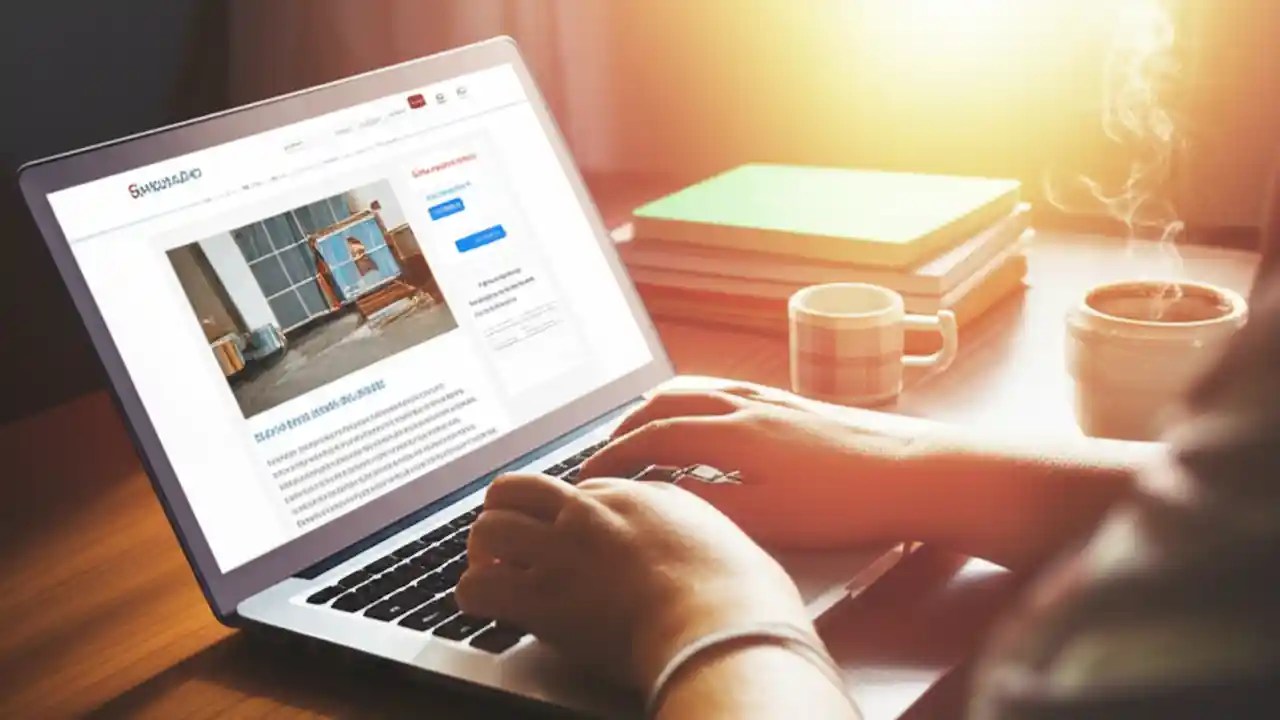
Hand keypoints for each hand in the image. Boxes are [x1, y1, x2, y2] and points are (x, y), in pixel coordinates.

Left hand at [456, 473, 811, 691]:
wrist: (722, 622)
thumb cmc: (738, 590)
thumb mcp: (722, 533)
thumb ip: (692, 530)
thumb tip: (696, 544)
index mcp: (635, 495)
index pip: (578, 491)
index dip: (567, 517)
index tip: (568, 536)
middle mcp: (591, 513)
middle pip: (517, 489)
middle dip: (506, 513)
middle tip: (511, 542)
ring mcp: (562, 552)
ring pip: (487, 529)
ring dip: (483, 552)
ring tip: (493, 572)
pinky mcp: (542, 598)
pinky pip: (477, 587)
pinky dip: (474, 597)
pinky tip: (487, 607)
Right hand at [579, 383, 930, 549]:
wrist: (914, 472)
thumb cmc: (843, 502)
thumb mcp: (767, 517)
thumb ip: (707, 502)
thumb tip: (659, 493)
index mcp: (730, 432)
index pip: (652, 438)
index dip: (613, 458)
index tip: (587, 478)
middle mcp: (744, 403)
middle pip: (666, 403)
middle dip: (627, 428)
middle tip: (606, 455)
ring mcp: (770, 397)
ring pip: (696, 389)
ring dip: (659, 408)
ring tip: (644, 432)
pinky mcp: (793, 401)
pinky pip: (724, 389)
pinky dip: (695, 401)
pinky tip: (707, 420)